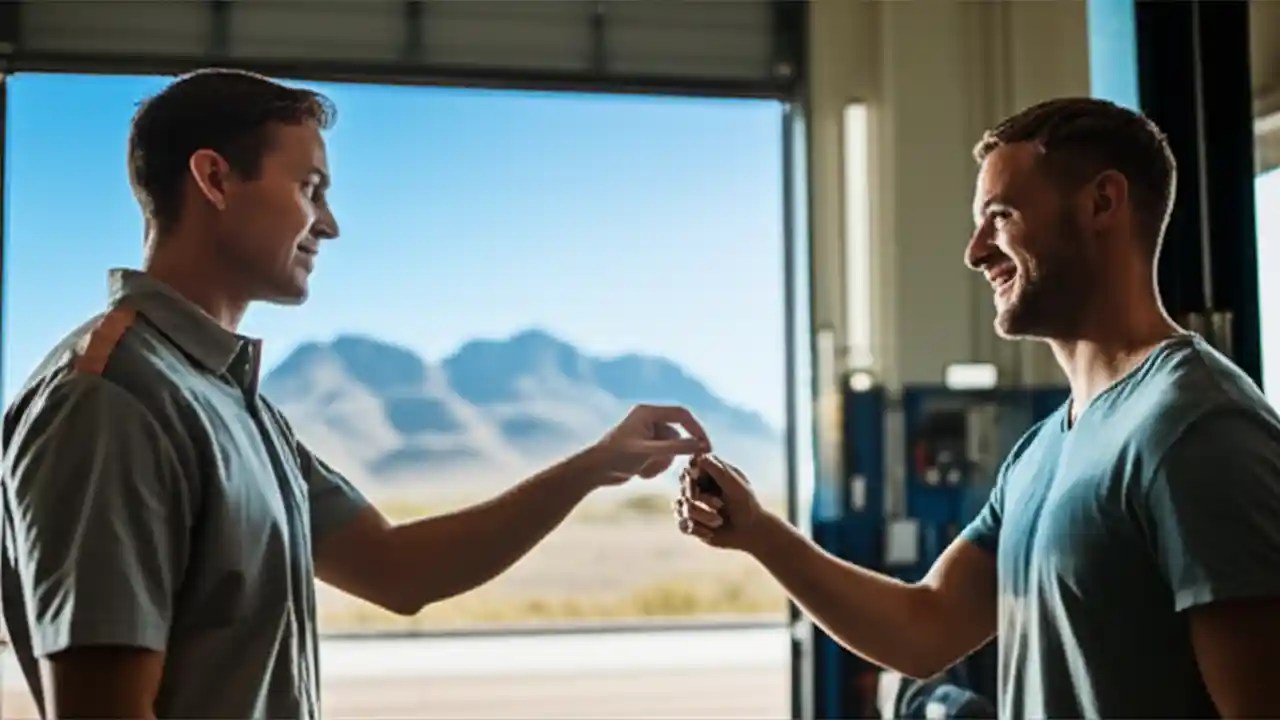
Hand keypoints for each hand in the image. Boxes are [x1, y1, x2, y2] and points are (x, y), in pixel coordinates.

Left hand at [589, 404, 710, 485]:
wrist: (594, 472)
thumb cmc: (617, 457)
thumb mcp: (650, 452)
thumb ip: (677, 448)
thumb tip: (701, 446)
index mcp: (648, 412)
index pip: (682, 415)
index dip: (696, 430)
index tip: (706, 448)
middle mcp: (648, 420)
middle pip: (677, 435)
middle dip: (671, 454)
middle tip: (671, 466)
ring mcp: (646, 434)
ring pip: (671, 449)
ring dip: (662, 463)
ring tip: (645, 470)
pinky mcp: (644, 448)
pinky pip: (662, 457)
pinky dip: (655, 467)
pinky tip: (640, 473)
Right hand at [674, 454, 766, 550]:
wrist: (751, 531)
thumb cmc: (746, 504)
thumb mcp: (734, 484)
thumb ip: (717, 470)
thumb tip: (698, 456)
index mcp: (708, 473)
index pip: (690, 468)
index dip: (692, 474)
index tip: (698, 478)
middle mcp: (697, 486)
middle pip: (685, 487)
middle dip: (702, 498)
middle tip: (720, 505)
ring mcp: (691, 505)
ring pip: (682, 507)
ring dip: (703, 516)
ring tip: (719, 521)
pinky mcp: (689, 523)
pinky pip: (683, 525)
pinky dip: (698, 529)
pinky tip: (711, 533)